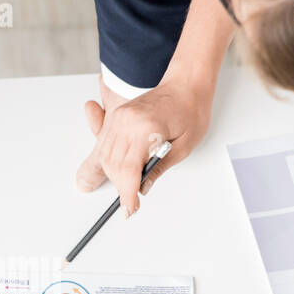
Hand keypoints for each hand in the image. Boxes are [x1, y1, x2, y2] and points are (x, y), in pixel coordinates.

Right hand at [74, 75, 211, 216]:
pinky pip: (103, 144)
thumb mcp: (184, 146)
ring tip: (125, 186)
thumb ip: (159, 167)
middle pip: (112, 165)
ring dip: (111, 175)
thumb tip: (143, 187)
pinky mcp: (116, 117)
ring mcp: (119, 118)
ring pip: (103, 156)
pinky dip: (106, 161)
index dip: (127, 194)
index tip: (129, 208)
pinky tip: (108, 171)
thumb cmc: (190, 109)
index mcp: (146, 128)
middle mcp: (127, 121)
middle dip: (120, 186)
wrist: (186, 84)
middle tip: (132, 199)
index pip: (128, 170)